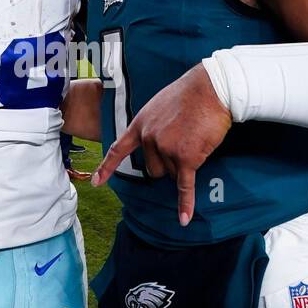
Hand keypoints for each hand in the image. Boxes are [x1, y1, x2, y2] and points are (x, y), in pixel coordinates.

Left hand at [92, 64, 231, 226]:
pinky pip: (184, 185)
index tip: (96, 182)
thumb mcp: (160, 105)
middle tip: (185, 141)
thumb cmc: (190, 94)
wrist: (211, 88)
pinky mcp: (185, 158)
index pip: (118, 149)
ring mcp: (166, 149)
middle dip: (169, 163)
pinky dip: (185, 203)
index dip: (107, 168)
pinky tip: (184, 219)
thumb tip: (158, 144)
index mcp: (140, 124)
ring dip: (185, 164)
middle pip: (154, 169)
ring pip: (172, 172)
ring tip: (196, 139)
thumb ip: (154, 126)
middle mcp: (149, 139)